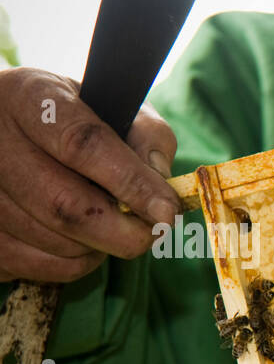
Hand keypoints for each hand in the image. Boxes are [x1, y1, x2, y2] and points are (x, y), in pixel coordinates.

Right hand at [0, 67, 179, 282]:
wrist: (5, 130)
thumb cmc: (72, 120)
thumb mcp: (111, 108)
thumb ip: (147, 137)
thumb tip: (161, 184)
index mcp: (27, 96)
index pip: (82, 144)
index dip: (132, 183)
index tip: (167, 211)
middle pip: (64, 206)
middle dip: (123, 232)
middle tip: (153, 233)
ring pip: (55, 244)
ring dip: (100, 248)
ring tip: (109, 226)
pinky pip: (39, 267)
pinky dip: (75, 264)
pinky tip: (79, 240)